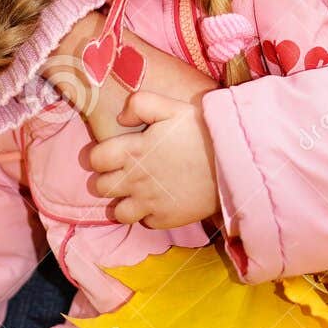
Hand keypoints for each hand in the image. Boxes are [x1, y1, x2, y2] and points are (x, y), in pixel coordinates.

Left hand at [86, 90, 220, 227]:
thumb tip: (121, 117)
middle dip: (108, 179)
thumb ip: (140, 104)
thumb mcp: (171, 107)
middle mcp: (135, 179)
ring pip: (118, 212)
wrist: (233, 161)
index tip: (113, 155)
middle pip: (100, 188)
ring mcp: (150, 202)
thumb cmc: (202, 131)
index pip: (94, 160)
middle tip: (124, 173)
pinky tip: (160, 201)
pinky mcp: (167, 218)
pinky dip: (149, 215)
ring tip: (137, 193)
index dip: (99, 157)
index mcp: (132, 151)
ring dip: (123, 202)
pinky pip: (146, 223)